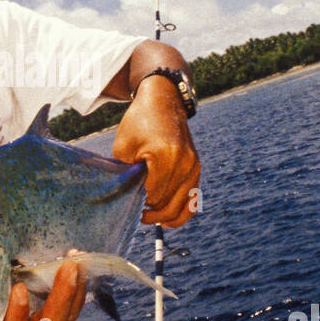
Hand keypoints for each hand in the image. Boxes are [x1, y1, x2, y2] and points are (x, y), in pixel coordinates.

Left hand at [113, 77, 200, 227]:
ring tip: (148, 216)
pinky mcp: (197, 169)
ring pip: (181, 207)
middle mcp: (184, 163)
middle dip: (150, 212)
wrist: (163, 102)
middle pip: (166, 203)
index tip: (126, 202)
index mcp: (165, 155)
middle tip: (135, 213)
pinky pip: (192, 200)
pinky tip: (167, 218)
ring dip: (164, 216)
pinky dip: (181, 213)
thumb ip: (124, 175)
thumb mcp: (123, 147)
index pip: (151, 195)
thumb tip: (125, 202)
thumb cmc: (139, 122)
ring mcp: (193, 167)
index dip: (137, 204)